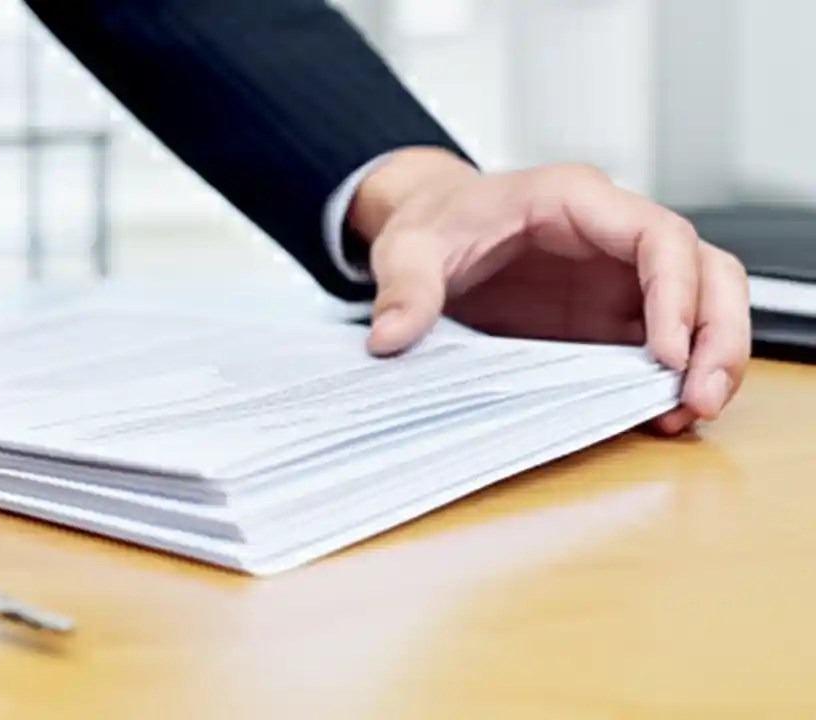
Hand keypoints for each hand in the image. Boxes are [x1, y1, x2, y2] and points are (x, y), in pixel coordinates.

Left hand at [348, 147, 750, 434]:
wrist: (430, 226)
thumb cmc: (434, 221)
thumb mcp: (408, 248)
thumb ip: (405, 288)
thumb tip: (390, 336)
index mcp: (574, 200)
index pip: (657, 235)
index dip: (675, 293)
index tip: (664, 352)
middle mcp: (612, 235)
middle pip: (706, 269)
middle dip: (719, 332)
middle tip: (703, 395)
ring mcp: (618, 277)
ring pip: (703, 305)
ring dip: (711, 357)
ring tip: (690, 412)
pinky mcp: (611, 315)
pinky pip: (666, 341)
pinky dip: (674, 377)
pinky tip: (659, 415)